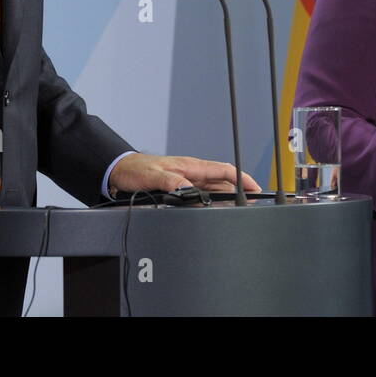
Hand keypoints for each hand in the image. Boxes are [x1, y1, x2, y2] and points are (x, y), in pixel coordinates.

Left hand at [109, 153, 261, 195]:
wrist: (120, 170)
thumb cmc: (136, 169)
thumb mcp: (154, 176)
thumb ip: (172, 183)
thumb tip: (189, 191)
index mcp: (190, 166)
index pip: (223, 170)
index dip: (241, 178)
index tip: (255, 187)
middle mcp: (191, 172)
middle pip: (222, 181)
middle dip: (238, 190)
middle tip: (252, 203)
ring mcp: (187, 179)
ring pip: (213, 188)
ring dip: (226, 196)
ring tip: (237, 208)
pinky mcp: (180, 187)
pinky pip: (202, 194)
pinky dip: (211, 201)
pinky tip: (213, 210)